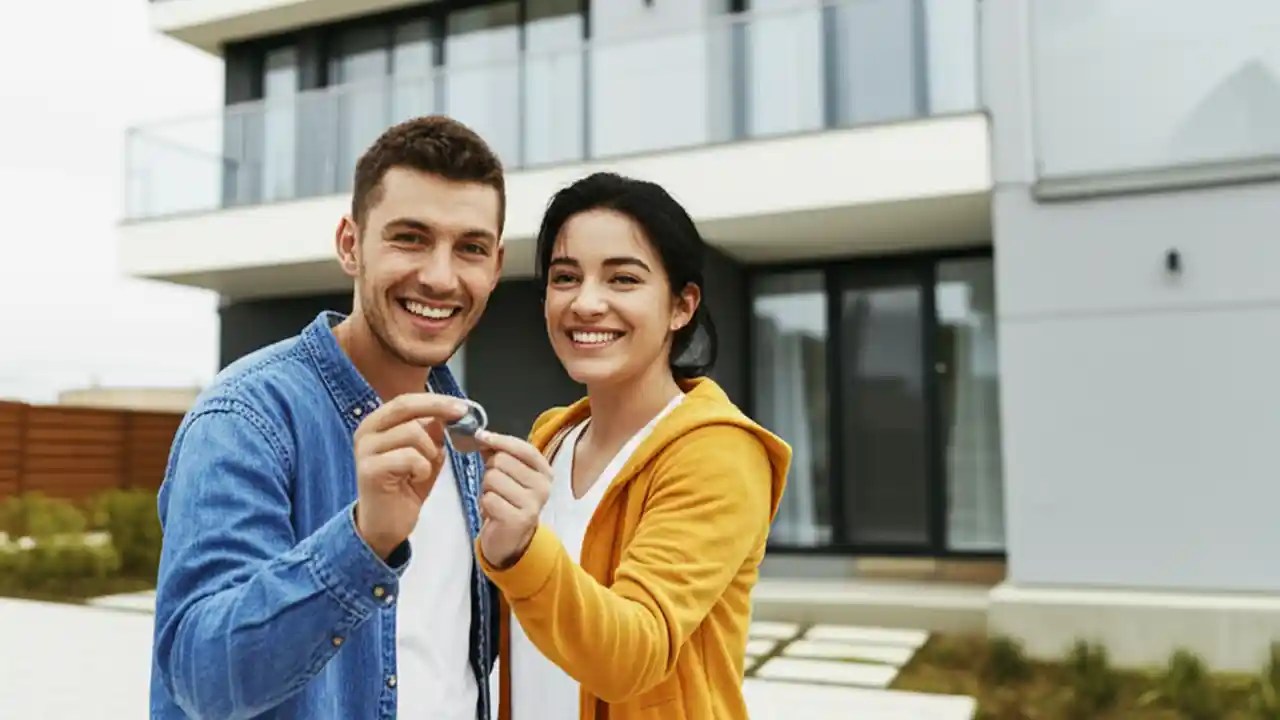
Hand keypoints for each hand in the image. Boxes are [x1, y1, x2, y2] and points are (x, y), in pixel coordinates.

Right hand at [352, 393, 466, 558]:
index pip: (406, 400)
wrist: (387, 524)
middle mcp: (366, 432)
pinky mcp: (369, 470)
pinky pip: (409, 457)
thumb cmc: (405, 486)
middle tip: (460, 419)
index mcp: (377, 423)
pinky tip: (416, 480)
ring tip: (424, 469)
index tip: (462, 406)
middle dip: (438, 409)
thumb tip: (450, 412)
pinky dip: (422, 468)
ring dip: (430, 452)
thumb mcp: (425, 453)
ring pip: (412, 433)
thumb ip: (433, 432)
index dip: (436, 400)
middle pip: (405, 406)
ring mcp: (365, 450)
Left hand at [476, 431, 553, 569]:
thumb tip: (481, 435)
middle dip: (490, 471)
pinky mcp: (518, 520)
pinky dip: (485, 504)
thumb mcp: (509, 474)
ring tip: (495, 499)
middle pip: (501, 461)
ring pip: (492, 479)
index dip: (500, 440)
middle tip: (495, 485)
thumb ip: (498, 452)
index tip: (481, 437)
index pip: (523, 448)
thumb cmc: (508, 500)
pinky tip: (493, 512)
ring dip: (486, 489)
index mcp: (545, 472)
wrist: (511, 539)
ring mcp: (532, 504)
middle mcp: (543, 487)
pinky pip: (489, 499)